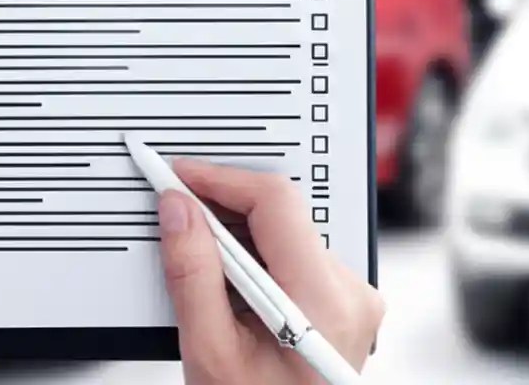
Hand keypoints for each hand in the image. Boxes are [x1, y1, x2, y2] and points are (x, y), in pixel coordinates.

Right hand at [158, 159, 383, 384]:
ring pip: (286, 231)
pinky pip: (294, 253)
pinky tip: (227, 278)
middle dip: (222, 207)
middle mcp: (351, 292)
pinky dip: (255, 254)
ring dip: (237, 233)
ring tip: (198, 258)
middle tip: (175, 211)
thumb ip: (192, 273)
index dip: (220, 180)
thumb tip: (178, 209)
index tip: (179, 176)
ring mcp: (352, 297)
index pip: (275, 202)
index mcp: (325, 301)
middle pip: (282, 213)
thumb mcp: (210, 351)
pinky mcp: (343, 301)